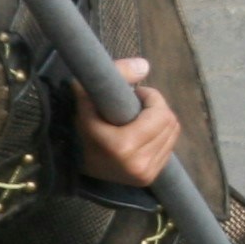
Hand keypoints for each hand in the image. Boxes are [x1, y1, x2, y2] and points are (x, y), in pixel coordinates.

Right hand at [75, 58, 178, 187]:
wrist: (72, 164)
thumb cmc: (81, 128)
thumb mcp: (89, 98)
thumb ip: (114, 74)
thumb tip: (145, 65)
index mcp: (123, 146)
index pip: (160, 113)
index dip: (151, 96)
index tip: (136, 94)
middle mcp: (138, 164)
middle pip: (170, 122)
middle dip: (157, 107)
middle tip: (139, 104)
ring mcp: (145, 174)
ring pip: (172, 133)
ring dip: (160, 120)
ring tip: (140, 118)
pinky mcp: (150, 178)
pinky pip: (169, 147)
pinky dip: (160, 135)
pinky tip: (142, 133)